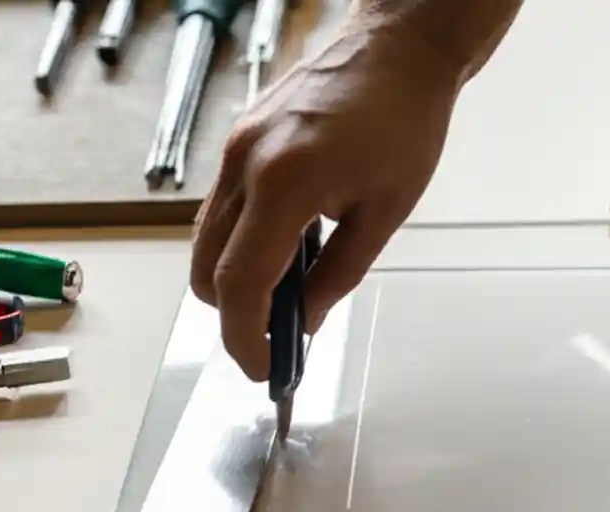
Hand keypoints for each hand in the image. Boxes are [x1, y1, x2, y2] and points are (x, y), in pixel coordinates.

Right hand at [191, 30, 459, 379]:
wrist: (396, 47)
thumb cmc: (403, 117)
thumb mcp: (384, 212)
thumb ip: (338, 274)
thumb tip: (306, 321)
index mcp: (284, 182)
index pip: (240, 282)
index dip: (245, 336)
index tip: (261, 366)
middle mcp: (245, 163)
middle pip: (206, 269)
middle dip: (235, 315)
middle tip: (276, 339)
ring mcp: (235, 148)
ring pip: (207, 241)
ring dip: (236, 279)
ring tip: (288, 296)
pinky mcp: (238, 139)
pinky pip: (222, 209)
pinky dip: (241, 243)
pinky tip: (286, 251)